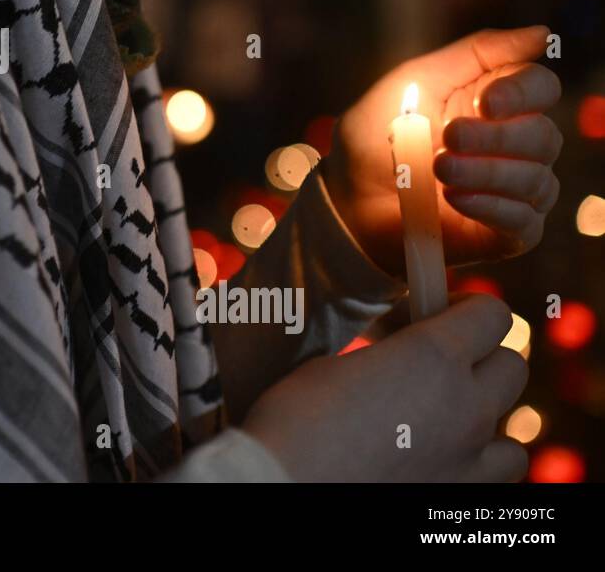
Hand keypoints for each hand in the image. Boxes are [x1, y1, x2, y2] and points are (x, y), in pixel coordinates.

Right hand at [242, 294, 528, 481]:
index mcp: (433, 356)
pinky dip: (479, 460)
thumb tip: (395, 350)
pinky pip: (497, 473)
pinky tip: (445, 455)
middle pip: (511, 365)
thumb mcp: (334, 364)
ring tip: (443, 417)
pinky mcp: (461, 492)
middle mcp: (466, 404)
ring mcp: (471, 456)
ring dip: (485, 415)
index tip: (442, 313)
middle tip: (438, 362)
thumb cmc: (297, 419)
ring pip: (512, 427)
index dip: (469, 308)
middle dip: (480, 356)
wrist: (287, 482)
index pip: (492, 314)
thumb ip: (385, 353)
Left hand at [323, 26, 561, 276]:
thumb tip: (542, 34)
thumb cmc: (375, 137)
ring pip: (536, 178)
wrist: (346, 201)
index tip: (486, 103)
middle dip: (496, 138)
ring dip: (485, 172)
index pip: (541, 87)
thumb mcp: (414, 82)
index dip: (522, 92)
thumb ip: (476, 54)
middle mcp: (515, 145)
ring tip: (438, 169)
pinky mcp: (508, 233)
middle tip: (448, 138)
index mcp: (496, 102)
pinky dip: (490, 206)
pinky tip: (454, 199)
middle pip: (544, 135)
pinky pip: (524, 220)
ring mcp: (515, 190)